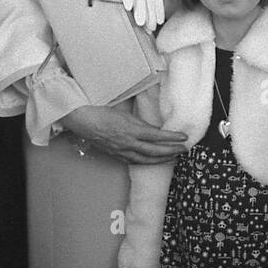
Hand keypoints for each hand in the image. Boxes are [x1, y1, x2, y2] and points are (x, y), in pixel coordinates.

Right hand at [62, 102, 186, 163]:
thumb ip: (138, 110)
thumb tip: (150, 105)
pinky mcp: (117, 155)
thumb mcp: (123, 107)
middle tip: (184, 150)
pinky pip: (135, 161)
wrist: (83, 121)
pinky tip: (153, 161)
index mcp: (131, 128)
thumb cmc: (101, 111)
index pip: (157, 135)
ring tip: (173, 157)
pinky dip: (147, 162)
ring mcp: (122, 150)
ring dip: (161, 159)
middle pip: (154, 151)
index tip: (184, 137)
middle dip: (171, 151)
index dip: (172, 138)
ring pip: (146, 159)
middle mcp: (129, 142)